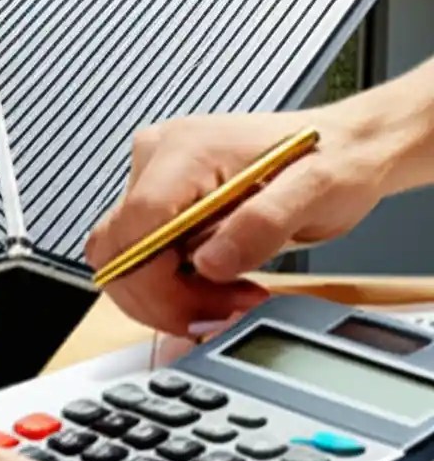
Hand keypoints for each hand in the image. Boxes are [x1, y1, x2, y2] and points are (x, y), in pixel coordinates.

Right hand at [86, 107, 387, 334]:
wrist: (344, 149)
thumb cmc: (333, 160)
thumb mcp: (316, 192)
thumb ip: (261, 225)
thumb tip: (208, 263)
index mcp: (184, 151)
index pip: (133, 228)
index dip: (156, 282)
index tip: (202, 308)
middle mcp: (156, 161)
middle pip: (116, 251)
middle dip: (160, 297)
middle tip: (219, 311)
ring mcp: (154, 181)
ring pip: (126, 261)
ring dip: (170, 296)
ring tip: (230, 296)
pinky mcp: (162, 203)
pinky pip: (144, 257)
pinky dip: (175, 285)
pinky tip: (219, 282)